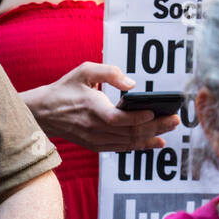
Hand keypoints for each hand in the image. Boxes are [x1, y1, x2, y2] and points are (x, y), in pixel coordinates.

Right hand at [21, 61, 179, 152]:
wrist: (44, 114)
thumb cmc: (65, 90)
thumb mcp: (84, 71)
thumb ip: (110, 73)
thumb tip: (132, 84)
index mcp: (91, 108)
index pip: (117, 118)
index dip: (136, 118)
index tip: (153, 112)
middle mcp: (94, 128)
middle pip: (129, 132)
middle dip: (155, 127)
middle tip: (175, 120)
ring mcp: (95, 139)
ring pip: (128, 142)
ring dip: (150, 137)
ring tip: (170, 130)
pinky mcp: (96, 145)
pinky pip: (121, 148)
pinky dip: (139, 146)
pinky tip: (154, 142)